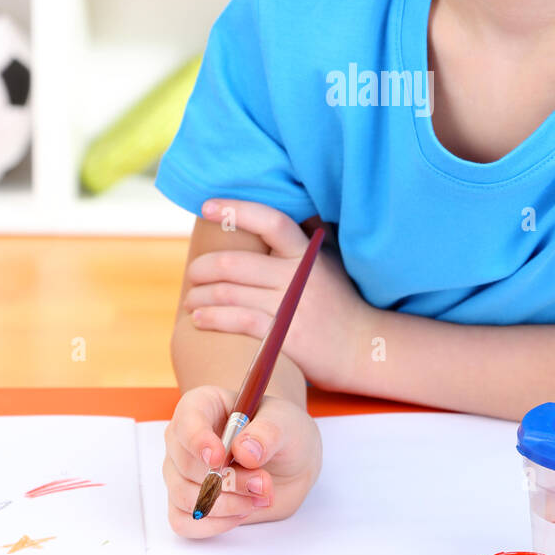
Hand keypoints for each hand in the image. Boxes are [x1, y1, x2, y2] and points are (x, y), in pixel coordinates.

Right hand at [163, 385, 321, 535]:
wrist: (290, 462)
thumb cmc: (282, 431)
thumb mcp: (286, 422)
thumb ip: (268, 433)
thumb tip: (244, 451)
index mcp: (203, 405)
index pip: (186, 420)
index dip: (198, 440)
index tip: (219, 458)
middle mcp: (184, 439)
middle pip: (184, 464)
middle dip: (226, 480)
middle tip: (263, 482)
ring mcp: (181, 473)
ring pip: (183, 496)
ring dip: (225, 504)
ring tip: (261, 496)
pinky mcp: (188, 503)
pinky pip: (182, 522)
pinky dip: (213, 524)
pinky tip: (241, 512)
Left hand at [181, 198, 365, 391]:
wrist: (363, 348)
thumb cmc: (339, 304)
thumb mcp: (326, 265)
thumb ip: (300, 243)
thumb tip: (267, 216)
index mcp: (305, 254)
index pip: (270, 220)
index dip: (236, 209)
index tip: (207, 206)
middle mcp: (297, 277)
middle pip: (233, 264)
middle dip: (201, 268)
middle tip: (193, 274)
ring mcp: (291, 307)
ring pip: (228, 294)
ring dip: (199, 296)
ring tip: (190, 300)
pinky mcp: (284, 337)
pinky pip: (237, 321)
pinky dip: (211, 319)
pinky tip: (199, 319)